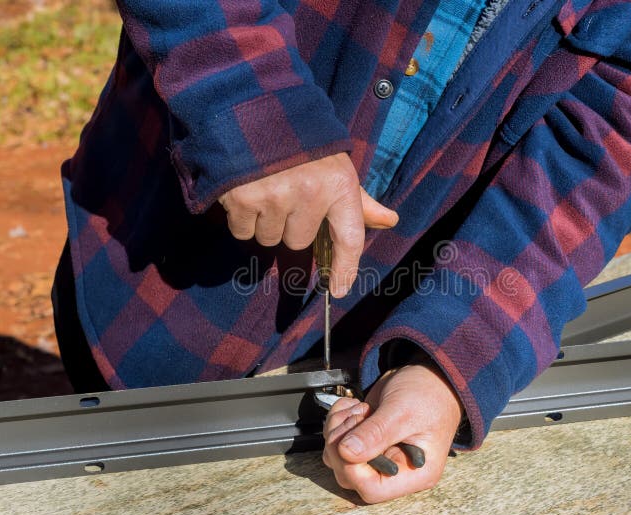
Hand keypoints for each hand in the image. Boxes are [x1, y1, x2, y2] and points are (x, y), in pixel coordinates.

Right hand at [218, 153, 397, 296]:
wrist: (251, 108)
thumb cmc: (301, 143)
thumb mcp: (336, 166)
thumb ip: (359, 200)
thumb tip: (389, 221)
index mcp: (339, 185)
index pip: (350, 238)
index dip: (346, 268)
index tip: (338, 290)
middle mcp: (309, 193)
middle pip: (299, 241)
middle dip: (291, 224)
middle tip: (285, 193)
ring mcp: (274, 197)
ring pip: (270, 239)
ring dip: (265, 222)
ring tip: (264, 188)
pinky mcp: (241, 199)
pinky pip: (244, 231)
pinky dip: (242, 218)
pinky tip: (244, 190)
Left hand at [322, 363, 462, 502]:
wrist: (430, 374)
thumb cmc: (428, 394)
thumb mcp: (403, 412)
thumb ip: (376, 433)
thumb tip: (346, 452)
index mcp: (414, 473)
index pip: (372, 489)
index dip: (352, 469)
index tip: (349, 442)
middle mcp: (394, 468)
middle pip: (349, 475)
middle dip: (342, 444)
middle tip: (358, 416)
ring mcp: (377, 454)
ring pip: (338, 457)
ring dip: (338, 429)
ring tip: (359, 409)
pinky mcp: (365, 439)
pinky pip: (337, 439)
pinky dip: (338, 419)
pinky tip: (354, 405)